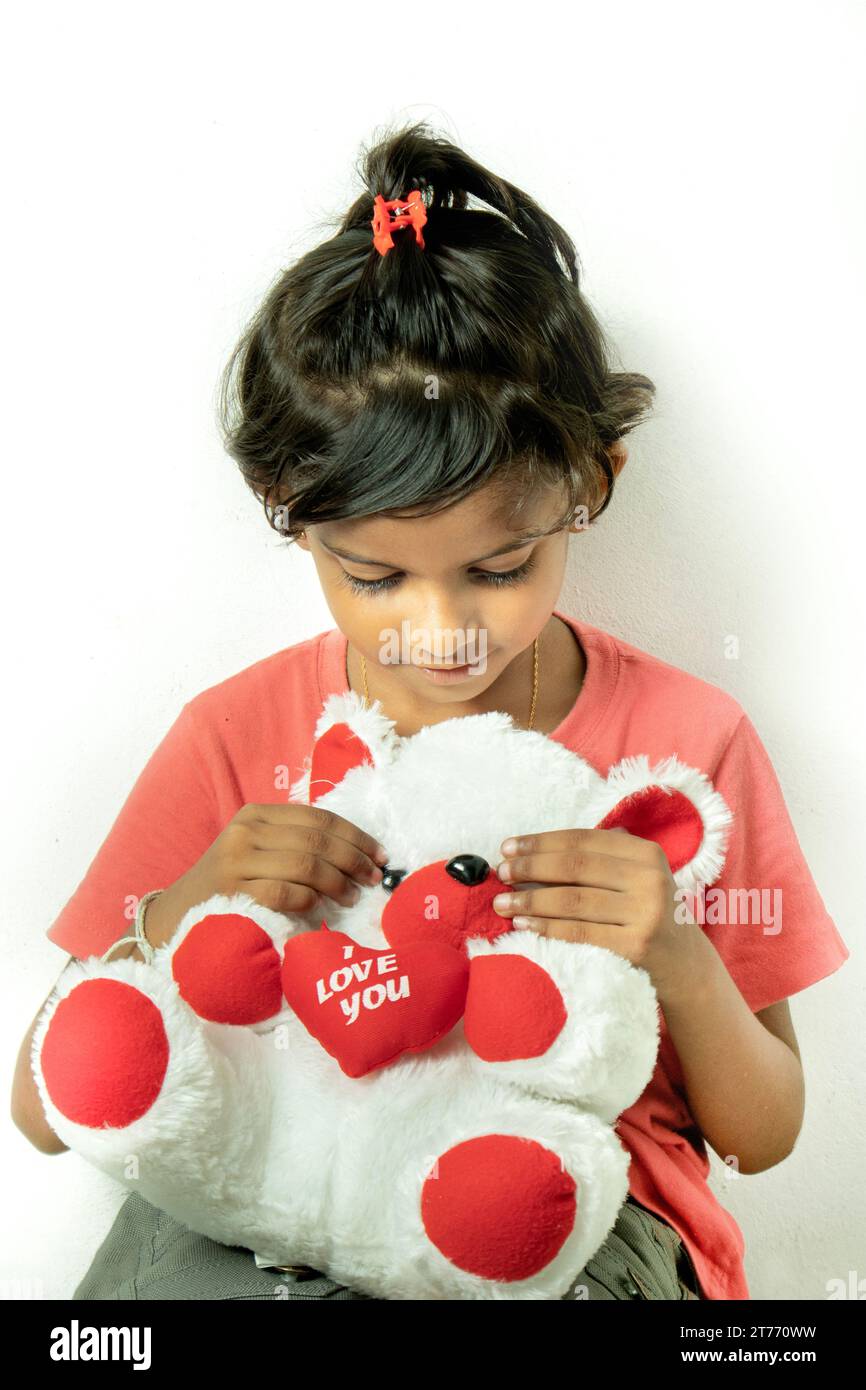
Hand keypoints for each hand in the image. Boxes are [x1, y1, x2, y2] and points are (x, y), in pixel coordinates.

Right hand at [143, 805, 388, 947]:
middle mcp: (246, 830)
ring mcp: (236, 860)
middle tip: (372, 879)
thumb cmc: (229, 885)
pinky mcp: (233, 891)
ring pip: (305, 863)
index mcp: (257, 814)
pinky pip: (284, 891)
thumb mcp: (258, 852)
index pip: (319, 817)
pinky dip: (308, 899)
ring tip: (351, 897)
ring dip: (337, 882)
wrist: (178, 913)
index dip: (355, 835)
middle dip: (353, 858)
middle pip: (316, 839)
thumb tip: (358, 856)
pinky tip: (320, 909)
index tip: (379, 854)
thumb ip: (296, 846)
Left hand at [491, 827, 699, 1004]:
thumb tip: (530, 848)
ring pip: (573, 901)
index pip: (583, 840)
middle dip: (530, 867)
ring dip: (530, 901)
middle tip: (500, 872)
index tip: (508, 846)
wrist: (684, 964)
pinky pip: (579, 933)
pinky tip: (523, 925)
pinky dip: (547, 928)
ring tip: (502, 902)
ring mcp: (645, 914)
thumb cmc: (644, 913)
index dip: (541, 841)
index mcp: (647, 854)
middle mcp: (650, 880)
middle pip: (575, 866)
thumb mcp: (635, 877)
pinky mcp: (635, 948)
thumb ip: (600, 857)